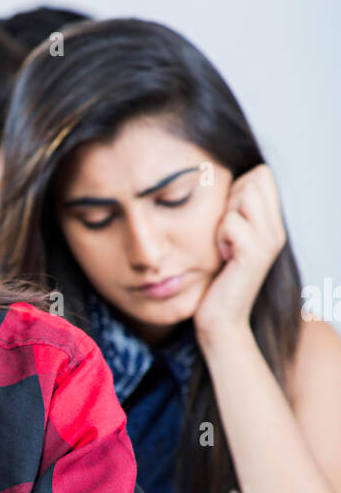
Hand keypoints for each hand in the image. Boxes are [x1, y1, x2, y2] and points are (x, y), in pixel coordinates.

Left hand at [193, 164, 286, 341]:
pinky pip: (231, 222)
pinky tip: (222, 257)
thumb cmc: (216, 278)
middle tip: (224, 234)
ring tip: (224, 245)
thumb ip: (233, 210)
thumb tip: (222, 176)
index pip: (261, 173)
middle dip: (229, 199)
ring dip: (223, 217)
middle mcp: (276, 229)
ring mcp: (268, 241)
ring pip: (243, 195)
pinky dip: (219, 236)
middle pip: (253, 178)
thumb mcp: (227, 238)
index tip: (227, 220)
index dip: (236, 187)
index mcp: (272, 222)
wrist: (219, 319)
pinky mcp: (254, 255)